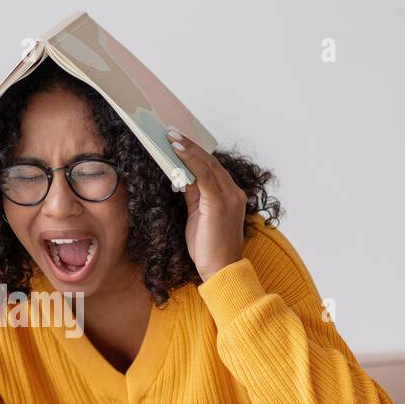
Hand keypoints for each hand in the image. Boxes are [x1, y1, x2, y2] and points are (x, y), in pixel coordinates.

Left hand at [167, 127, 246, 280]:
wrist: (221, 270)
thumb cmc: (209, 249)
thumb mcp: (198, 216)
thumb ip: (193, 195)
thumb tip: (182, 178)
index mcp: (230, 195)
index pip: (212, 168)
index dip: (195, 153)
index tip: (179, 141)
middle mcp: (233, 192)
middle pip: (210, 162)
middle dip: (190, 146)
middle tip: (171, 132)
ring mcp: (228, 196)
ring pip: (207, 165)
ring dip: (188, 149)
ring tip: (171, 137)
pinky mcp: (219, 203)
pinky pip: (203, 175)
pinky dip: (190, 161)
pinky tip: (177, 152)